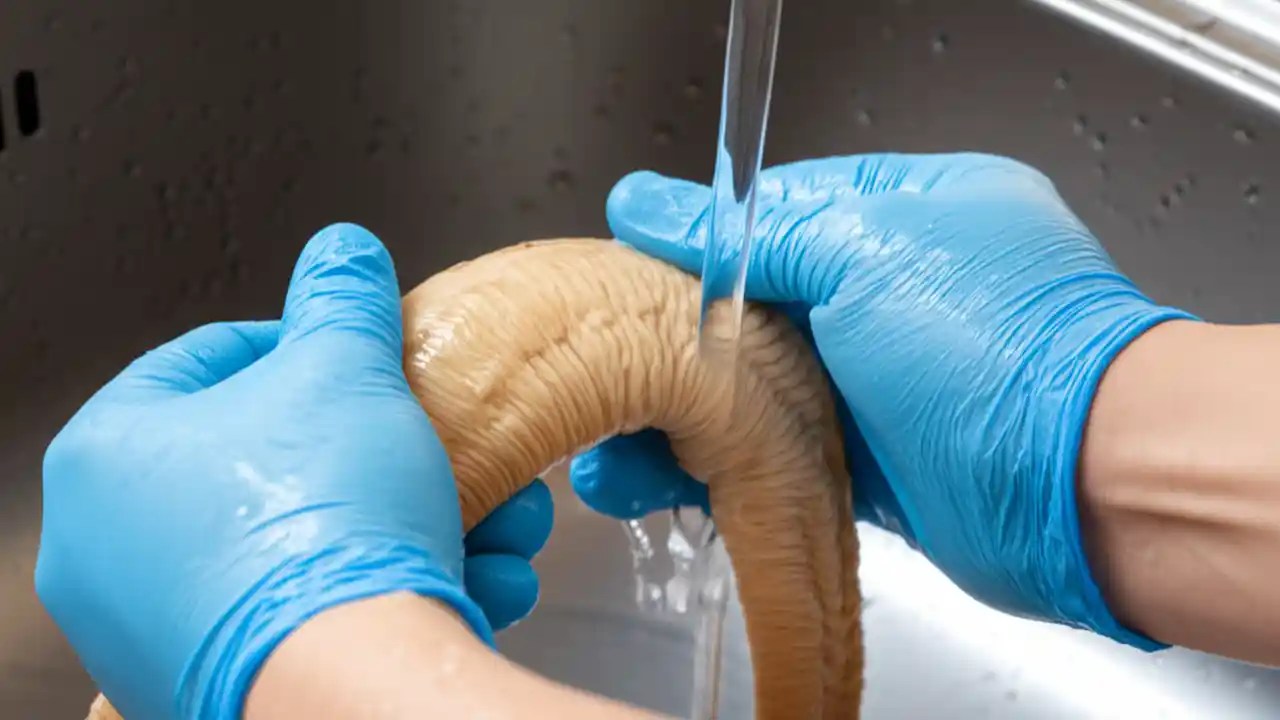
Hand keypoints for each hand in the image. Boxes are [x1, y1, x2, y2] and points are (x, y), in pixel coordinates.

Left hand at [36, 224, 551, 719]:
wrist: (348, 684)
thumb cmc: (321, 529)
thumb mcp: (346, 371)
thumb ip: (341, 299)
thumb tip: (343, 254)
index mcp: (108, 455)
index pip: (211, 358)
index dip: (310, 343)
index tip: (369, 356)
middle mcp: (114, 550)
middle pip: (282, 462)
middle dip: (395, 450)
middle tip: (442, 442)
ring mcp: (164, 628)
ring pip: (318, 542)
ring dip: (423, 521)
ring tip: (493, 518)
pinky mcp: (223, 684)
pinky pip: (321, 611)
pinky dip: (398, 587)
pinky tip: (473, 576)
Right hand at [571, 154, 1193, 647]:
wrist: (1085, 490)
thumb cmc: (994, 347)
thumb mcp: (864, 250)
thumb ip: (749, 233)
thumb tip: (643, 204)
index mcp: (909, 215)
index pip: (776, 209)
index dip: (698, 239)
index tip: (629, 263)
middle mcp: (894, 294)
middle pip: (755, 305)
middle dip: (673, 338)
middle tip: (605, 361)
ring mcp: (883, 383)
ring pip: (755, 390)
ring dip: (680, 415)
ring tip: (607, 438)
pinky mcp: (870, 465)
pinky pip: (772, 458)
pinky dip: (714, 470)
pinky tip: (648, 481)